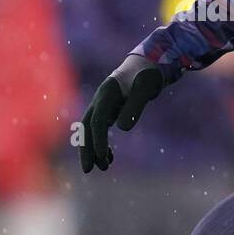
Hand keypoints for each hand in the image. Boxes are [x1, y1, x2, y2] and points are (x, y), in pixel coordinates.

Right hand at [79, 54, 163, 172]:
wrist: (146, 65)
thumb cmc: (146, 75)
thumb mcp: (144, 89)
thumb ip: (134, 106)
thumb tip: (122, 128)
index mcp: (106, 94)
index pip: (97, 121)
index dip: (98, 140)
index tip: (102, 156)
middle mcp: (100, 100)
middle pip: (87, 128)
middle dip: (86, 149)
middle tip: (88, 170)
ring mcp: (102, 105)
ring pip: (91, 131)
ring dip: (94, 149)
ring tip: (104, 167)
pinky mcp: (108, 110)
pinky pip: (100, 130)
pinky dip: (102, 144)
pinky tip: (109, 157)